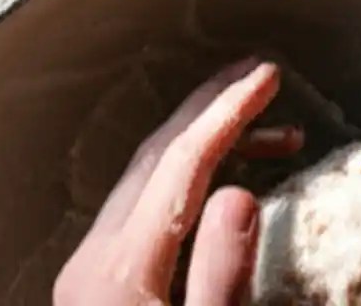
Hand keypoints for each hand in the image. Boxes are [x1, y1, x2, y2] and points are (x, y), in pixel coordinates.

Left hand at [55, 60, 299, 305]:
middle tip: (257, 74)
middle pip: (156, 158)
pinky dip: (184, 183)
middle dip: (209, 107)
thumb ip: (221, 275)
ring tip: (272, 142)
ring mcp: (89, 269)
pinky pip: (141, 210)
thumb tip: (241, 196)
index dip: (229, 112)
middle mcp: (95, 257)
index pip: (182, 164)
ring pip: (146, 182)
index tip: (268, 75)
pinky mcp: (95, 285)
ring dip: (204, 149)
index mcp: (122, 267)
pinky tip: (223, 187)